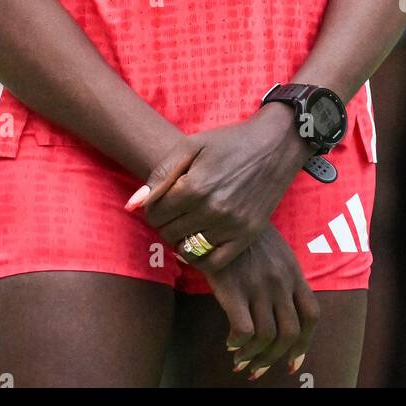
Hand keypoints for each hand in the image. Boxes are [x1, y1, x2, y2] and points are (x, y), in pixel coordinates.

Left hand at [125, 106, 308, 270]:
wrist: (274, 146)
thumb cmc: (228, 142)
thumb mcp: (190, 146)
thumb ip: (160, 175)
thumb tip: (132, 205)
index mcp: (194, 186)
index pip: (154, 214)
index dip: (151, 207)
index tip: (161, 200)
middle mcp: (212, 210)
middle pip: (168, 233)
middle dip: (165, 222)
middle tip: (174, 209)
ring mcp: (231, 226)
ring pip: (187, 249)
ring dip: (180, 238)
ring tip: (187, 220)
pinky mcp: (247, 236)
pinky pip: (213, 263)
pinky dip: (200, 256)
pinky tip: (199, 239)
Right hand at [195, 223, 319, 381]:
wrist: (219, 213)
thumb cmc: (244, 234)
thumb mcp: (275, 249)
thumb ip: (284, 275)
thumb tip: (283, 310)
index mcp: (293, 271)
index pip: (312, 315)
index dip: (305, 344)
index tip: (292, 361)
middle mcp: (280, 280)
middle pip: (290, 333)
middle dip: (275, 358)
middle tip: (259, 369)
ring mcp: (258, 285)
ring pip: (266, 336)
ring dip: (254, 357)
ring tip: (241, 360)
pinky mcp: (233, 288)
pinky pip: (243, 330)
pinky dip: (238, 343)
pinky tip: (229, 343)